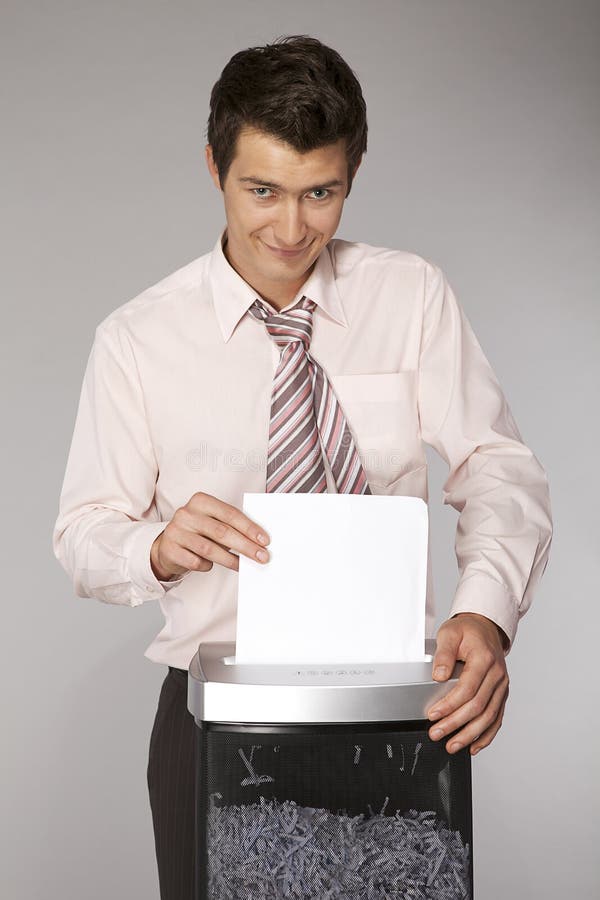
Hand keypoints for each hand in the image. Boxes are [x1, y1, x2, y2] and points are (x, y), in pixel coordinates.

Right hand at [150, 491, 269, 579]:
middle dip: (245, 546)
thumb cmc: (197, 532)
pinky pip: (195, 562)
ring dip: (230, 559)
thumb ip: (231, 527)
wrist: (168, 546)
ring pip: (209, 549)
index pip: (230, 514)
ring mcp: (176, 531)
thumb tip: (258, 542)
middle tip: (261, 557)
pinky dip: (207, 566)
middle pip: (222, 531)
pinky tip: (210, 565)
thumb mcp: (212, 522)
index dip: (249, 528)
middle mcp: (186, 513)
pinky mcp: (170, 550)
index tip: (265, 540)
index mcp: (201, 501)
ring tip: (242, 565)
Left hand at [426, 612, 509, 755]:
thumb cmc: (467, 631)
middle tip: (437, 734)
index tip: (433, 715)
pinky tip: (474, 745)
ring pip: (488, 717)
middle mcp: (497, 674)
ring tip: (452, 745)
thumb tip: (439, 676)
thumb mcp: (450, 633)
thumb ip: (444, 654)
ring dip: (470, 734)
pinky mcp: (501, 693)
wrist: (485, 628)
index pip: (467, 689)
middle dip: (455, 724)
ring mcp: (502, 686)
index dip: (449, 705)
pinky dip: (486, 735)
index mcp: (484, 659)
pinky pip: (497, 718)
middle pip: (477, 706)